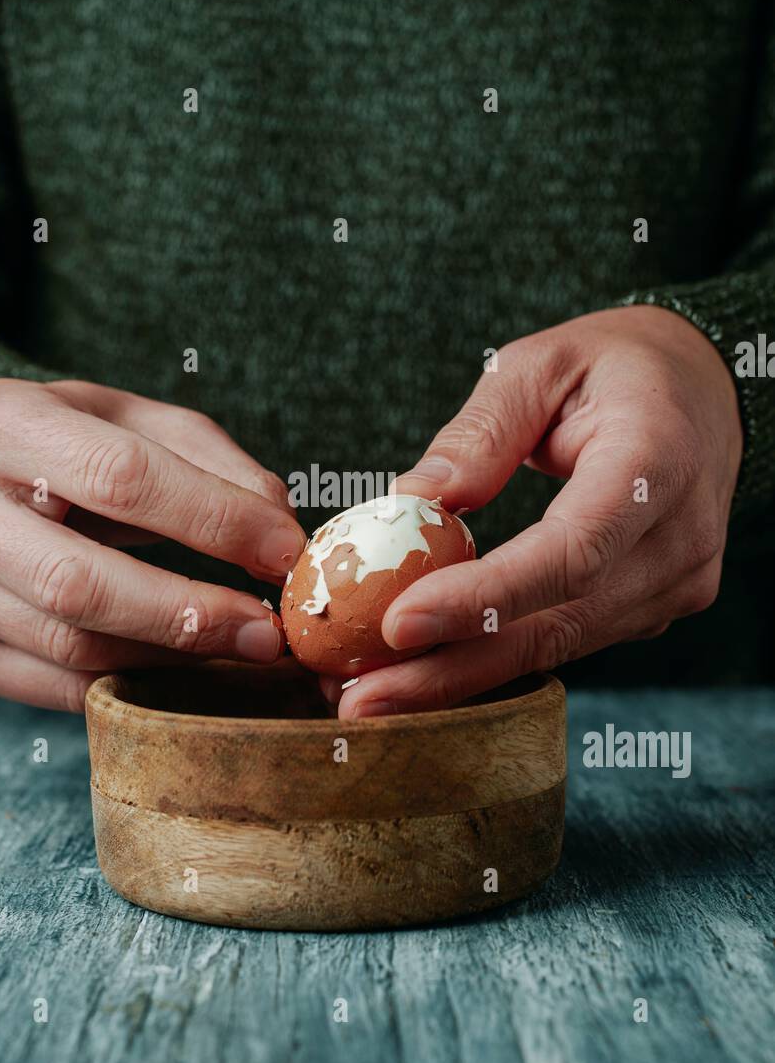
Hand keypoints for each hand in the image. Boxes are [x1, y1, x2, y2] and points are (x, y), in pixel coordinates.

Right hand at [0, 379, 304, 709]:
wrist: (7, 481)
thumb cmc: (93, 448)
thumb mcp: (156, 429)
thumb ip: (223, 471)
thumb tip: (281, 543)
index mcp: (2, 420)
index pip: (120, 476)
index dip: (213, 520)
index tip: (284, 553)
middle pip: (78, 581)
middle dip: (189, 613)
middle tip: (268, 632)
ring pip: (67, 644)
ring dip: (171, 659)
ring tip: (240, 650)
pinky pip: (52, 688)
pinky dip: (130, 688)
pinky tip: (187, 672)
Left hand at [325, 306, 742, 716]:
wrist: (702, 392)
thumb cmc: (614, 367)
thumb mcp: (540, 364)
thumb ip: (481, 431)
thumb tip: (410, 503)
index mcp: (656, 462)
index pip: (571, 550)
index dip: (485, 596)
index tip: (398, 622)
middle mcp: (678, 538)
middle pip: (558, 623)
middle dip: (452, 667)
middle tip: (359, 697)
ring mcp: (675, 583)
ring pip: (558, 647)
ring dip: (461, 676)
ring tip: (370, 695)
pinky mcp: (654, 608)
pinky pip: (567, 641)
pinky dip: (494, 658)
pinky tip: (426, 671)